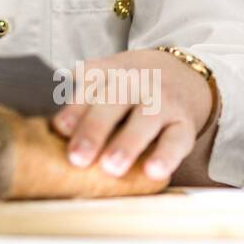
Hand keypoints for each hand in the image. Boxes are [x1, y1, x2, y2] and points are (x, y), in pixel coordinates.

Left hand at [50, 49, 214, 181]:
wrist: (185, 74)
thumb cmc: (133, 86)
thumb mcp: (109, 81)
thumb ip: (84, 101)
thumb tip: (58, 129)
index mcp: (112, 72)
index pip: (90, 86)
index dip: (75, 108)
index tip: (60, 128)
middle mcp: (137, 83)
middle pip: (114, 102)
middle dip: (94, 130)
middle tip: (78, 157)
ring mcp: (163, 103)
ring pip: (146, 120)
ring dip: (127, 144)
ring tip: (111, 167)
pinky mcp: (184, 124)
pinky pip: (177, 140)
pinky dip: (166, 156)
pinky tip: (152, 172)